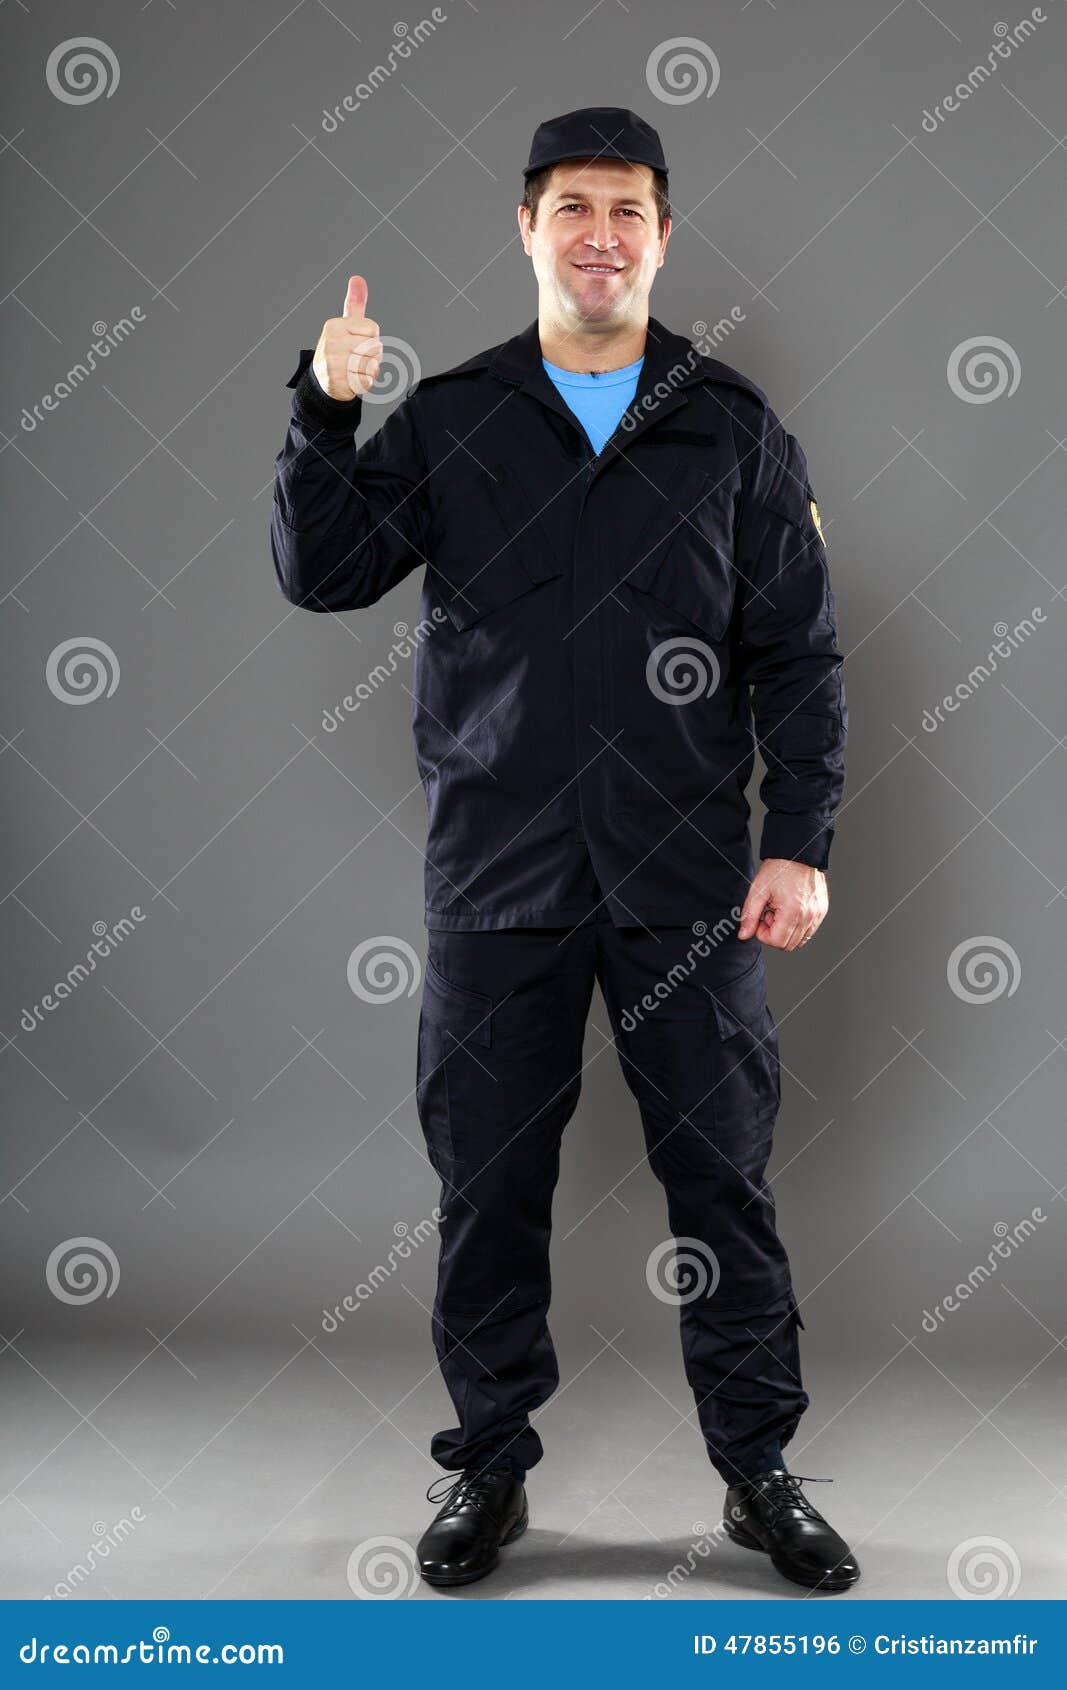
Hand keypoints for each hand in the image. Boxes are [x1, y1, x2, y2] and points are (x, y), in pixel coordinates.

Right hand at [312, 274, 382, 399]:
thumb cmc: (339, 350)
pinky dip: (365, 383)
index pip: (373, 329)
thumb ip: (354, 303)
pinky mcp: (338, 381)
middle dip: (373, 356)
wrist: (323, 380)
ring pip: (372, 365)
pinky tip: (353, 380)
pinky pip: (366, 382)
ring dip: (369, 371)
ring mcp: (333, 362)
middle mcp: (332, 342)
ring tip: (356, 369)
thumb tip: (358, 279)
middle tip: (358, 358)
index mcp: (335, 325)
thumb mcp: (346, 324)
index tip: (358, 342)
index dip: (372, 338)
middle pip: (375, 347)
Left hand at [738, 858, 828, 950]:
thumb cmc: (780, 868)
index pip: (776, 942)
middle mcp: (808, 916)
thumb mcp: (758, 891)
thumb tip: (744, 935)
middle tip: (770, 914)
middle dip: (775, 934)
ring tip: (780, 912)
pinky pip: (809, 931)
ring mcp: (817, 914)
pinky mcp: (822, 911)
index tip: (761, 919)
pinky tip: (790, 910)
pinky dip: (798, 926)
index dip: (763, 934)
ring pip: (800, 941)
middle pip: (788, 945)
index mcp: (793, 912)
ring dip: (787, 931)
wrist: (798, 853)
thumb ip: (750, 915)